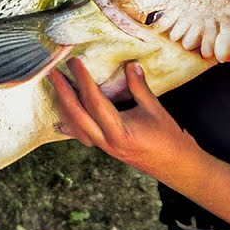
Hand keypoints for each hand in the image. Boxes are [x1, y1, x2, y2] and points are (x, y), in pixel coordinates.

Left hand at [48, 58, 202, 182]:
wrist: (175, 166)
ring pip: (76, 126)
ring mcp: (104, 147)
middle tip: (53, 73)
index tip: (74, 63)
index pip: (95, 101)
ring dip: (64, 106)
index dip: (83, 80)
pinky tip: (60, 123)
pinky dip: (70, 127)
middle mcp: (107, 141)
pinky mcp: (105, 149)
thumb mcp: (155, 109)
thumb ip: (139, 87)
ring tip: (56, 88)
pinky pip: (82, 137)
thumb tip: (130, 65)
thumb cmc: (169, 138)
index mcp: (120, 131)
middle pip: (77, 115)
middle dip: (63, 92)